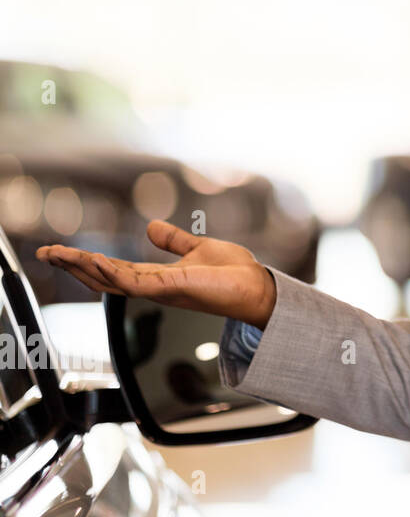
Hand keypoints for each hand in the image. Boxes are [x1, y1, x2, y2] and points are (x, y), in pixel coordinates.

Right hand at [37, 220, 277, 329]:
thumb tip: (151, 227)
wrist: (258, 286)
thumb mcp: (199, 249)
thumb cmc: (235, 273)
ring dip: (83, 266)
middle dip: (72, 265)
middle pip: (103, 277)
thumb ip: (174, 242)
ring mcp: (160, 289)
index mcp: (157, 276)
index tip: (60, 250)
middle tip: (44, 253)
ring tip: (58, 253)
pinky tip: (94, 259)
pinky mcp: (172, 288)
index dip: (85, 261)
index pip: (112, 269)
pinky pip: (135, 281)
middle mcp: (154, 285)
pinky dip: (112, 271)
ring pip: (111, 280)